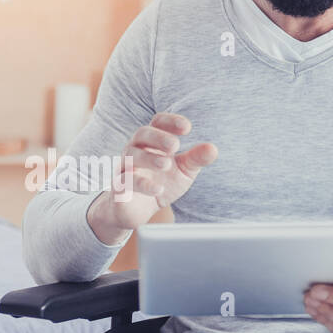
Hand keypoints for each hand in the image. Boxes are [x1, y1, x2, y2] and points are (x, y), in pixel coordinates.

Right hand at [88, 112, 216, 242]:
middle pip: (141, 134)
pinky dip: (142, 184)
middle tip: (175, 146)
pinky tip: (158, 189)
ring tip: (166, 164)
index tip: (187, 127)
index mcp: (153, 142)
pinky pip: (125, 182)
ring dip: (149, 158)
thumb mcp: (183, 171)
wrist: (139, 211)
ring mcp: (126, 168)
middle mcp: (136, 150)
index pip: (158, 123)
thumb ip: (196, 159)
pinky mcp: (119, 188)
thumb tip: (213, 149)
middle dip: (158, 137)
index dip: (170, 121)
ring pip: (131, 155)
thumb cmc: (162, 184)